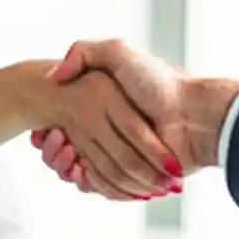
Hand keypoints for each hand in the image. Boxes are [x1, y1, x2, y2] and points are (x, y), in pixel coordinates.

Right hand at [35, 65, 182, 197]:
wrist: (194, 115)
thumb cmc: (160, 83)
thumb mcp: (119, 52)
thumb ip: (84, 52)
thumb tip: (56, 75)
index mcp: (104, 108)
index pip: (63, 125)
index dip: (49, 132)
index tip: (44, 130)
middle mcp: (111, 132)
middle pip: (68, 151)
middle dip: (55, 152)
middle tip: (56, 142)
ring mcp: (122, 156)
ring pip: (82, 171)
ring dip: (67, 168)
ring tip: (68, 156)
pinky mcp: (133, 177)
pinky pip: (103, 186)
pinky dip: (90, 182)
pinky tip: (81, 171)